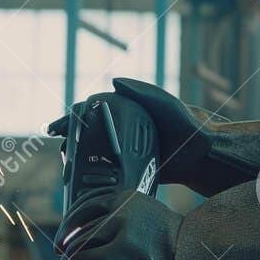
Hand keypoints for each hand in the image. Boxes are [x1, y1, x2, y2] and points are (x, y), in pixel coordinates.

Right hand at [48, 79, 214, 184]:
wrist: (202, 156)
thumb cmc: (187, 125)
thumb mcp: (167, 105)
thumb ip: (144, 92)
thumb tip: (114, 81)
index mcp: (127, 109)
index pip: (93, 109)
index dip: (73, 116)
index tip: (59, 126)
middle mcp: (122, 127)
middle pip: (88, 129)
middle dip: (69, 135)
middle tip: (58, 143)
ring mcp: (124, 147)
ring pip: (93, 149)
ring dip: (76, 154)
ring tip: (66, 161)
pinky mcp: (129, 166)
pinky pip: (106, 168)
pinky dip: (91, 171)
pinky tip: (80, 177)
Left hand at [55, 189, 183, 259]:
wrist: (194, 252)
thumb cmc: (171, 240)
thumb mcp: (145, 217)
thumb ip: (119, 220)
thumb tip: (88, 235)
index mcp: (127, 195)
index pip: (87, 203)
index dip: (70, 221)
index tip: (63, 235)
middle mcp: (122, 207)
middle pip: (82, 225)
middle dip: (69, 243)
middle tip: (62, 254)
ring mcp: (121, 228)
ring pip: (81, 242)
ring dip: (71, 258)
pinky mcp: (121, 250)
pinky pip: (86, 258)